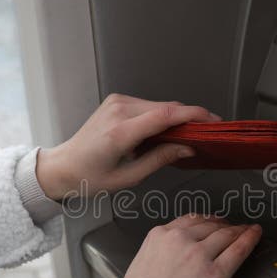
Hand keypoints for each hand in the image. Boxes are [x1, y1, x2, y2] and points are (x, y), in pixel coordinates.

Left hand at [35, 93, 219, 199]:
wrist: (63, 166)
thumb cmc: (90, 177)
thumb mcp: (129, 177)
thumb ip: (160, 159)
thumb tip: (188, 148)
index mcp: (120, 133)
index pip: (165, 115)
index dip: (193, 115)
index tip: (213, 120)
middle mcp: (118, 111)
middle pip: (166, 107)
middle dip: (190, 117)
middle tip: (209, 132)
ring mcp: (117, 102)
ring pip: (159, 105)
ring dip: (176, 117)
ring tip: (188, 135)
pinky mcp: (117, 101)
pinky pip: (149, 105)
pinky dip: (162, 115)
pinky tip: (167, 130)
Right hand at [99, 214, 261, 277]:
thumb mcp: (141, 267)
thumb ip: (159, 255)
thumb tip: (171, 258)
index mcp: (159, 237)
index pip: (189, 221)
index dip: (206, 221)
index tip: (212, 222)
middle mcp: (179, 240)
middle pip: (210, 226)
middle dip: (223, 226)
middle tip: (231, 228)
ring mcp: (199, 255)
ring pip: (225, 235)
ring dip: (238, 231)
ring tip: (246, 230)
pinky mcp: (215, 274)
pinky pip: (238, 251)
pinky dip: (249, 239)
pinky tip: (255, 234)